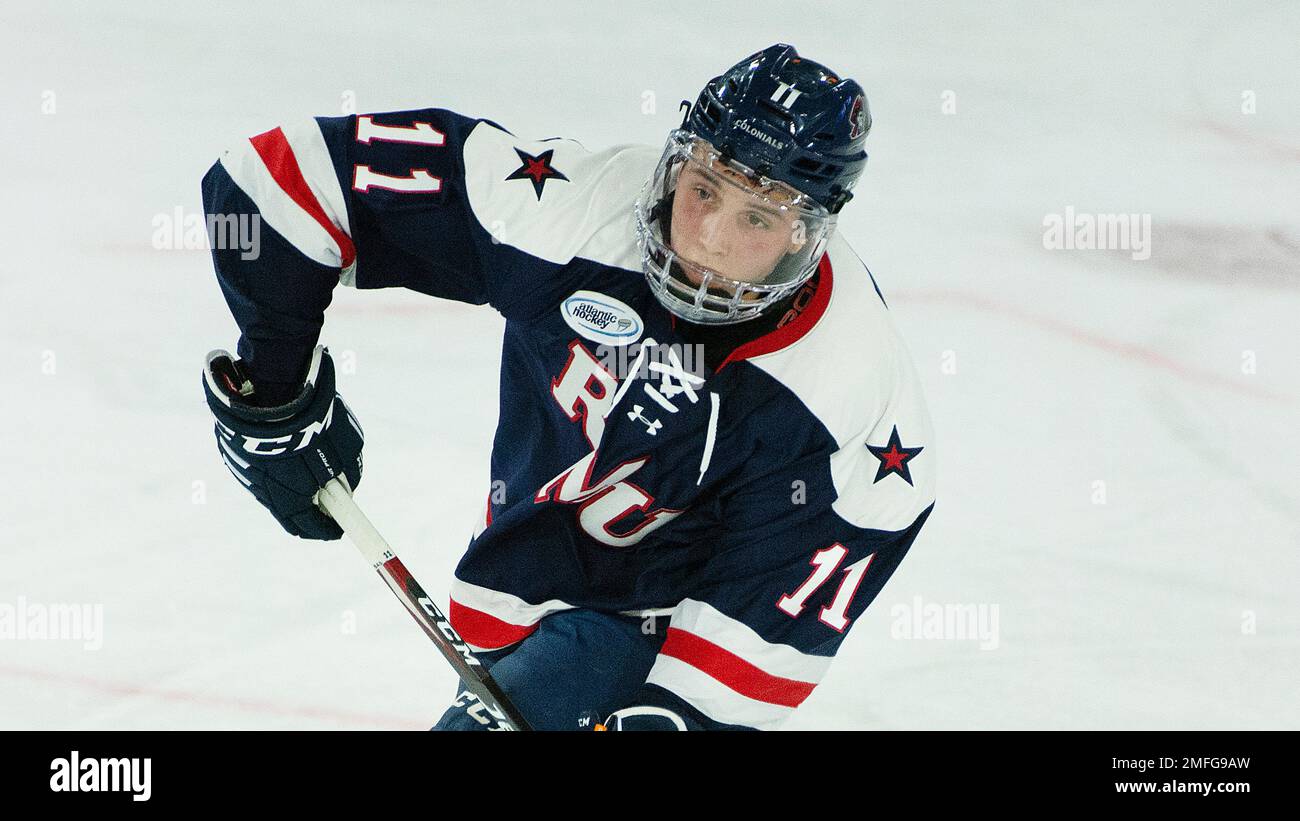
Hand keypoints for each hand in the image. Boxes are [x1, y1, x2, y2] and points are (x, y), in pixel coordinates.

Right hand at [202, 345, 363, 539]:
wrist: (271, 384)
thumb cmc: (315, 417)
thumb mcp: (346, 446)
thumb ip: (349, 473)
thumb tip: (348, 490)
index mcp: (289, 495)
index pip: (309, 527)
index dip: (326, 530)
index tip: (338, 530)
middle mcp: (262, 490)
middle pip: (287, 514)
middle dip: (307, 513)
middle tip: (325, 508)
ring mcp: (244, 471)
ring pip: (269, 492)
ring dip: (288, 489)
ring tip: (307, 478)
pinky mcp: (232, 453)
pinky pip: (257, 470)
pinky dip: (273, 469)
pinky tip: (285, 456)